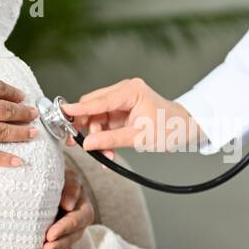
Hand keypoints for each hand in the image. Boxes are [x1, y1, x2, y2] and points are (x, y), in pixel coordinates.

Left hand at [42, 167, 93, 248]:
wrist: (40, 180)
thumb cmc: (52, 175)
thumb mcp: (63, 175)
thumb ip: (70, 186)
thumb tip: (69, 205)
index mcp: (81, 202)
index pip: (80, 217)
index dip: (67, 227)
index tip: (51, 233)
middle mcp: (78, 217)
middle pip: (76, 232)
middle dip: (62, 241)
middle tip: (47, 246)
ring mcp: (71, 228)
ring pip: (69, 242)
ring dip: (58, 248)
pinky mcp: (61, 236)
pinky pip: (62, 248)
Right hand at [61, 78, 199, 158]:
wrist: (186, 129)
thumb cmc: (170, 128)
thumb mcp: (140, 138)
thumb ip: (111, 140)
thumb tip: (88, 144)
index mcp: (130, 91)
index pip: (98, 100)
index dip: (79, 109)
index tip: (62, 114)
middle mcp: (123, 92)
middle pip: (92, 107)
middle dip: (86, 128)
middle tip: (78, 144)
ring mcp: (121, 103)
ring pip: (96, 118)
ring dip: (96, 138)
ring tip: (104, 156)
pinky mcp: (121, 113)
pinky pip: (104, 125)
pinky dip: (103, 139)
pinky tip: (106, 154)